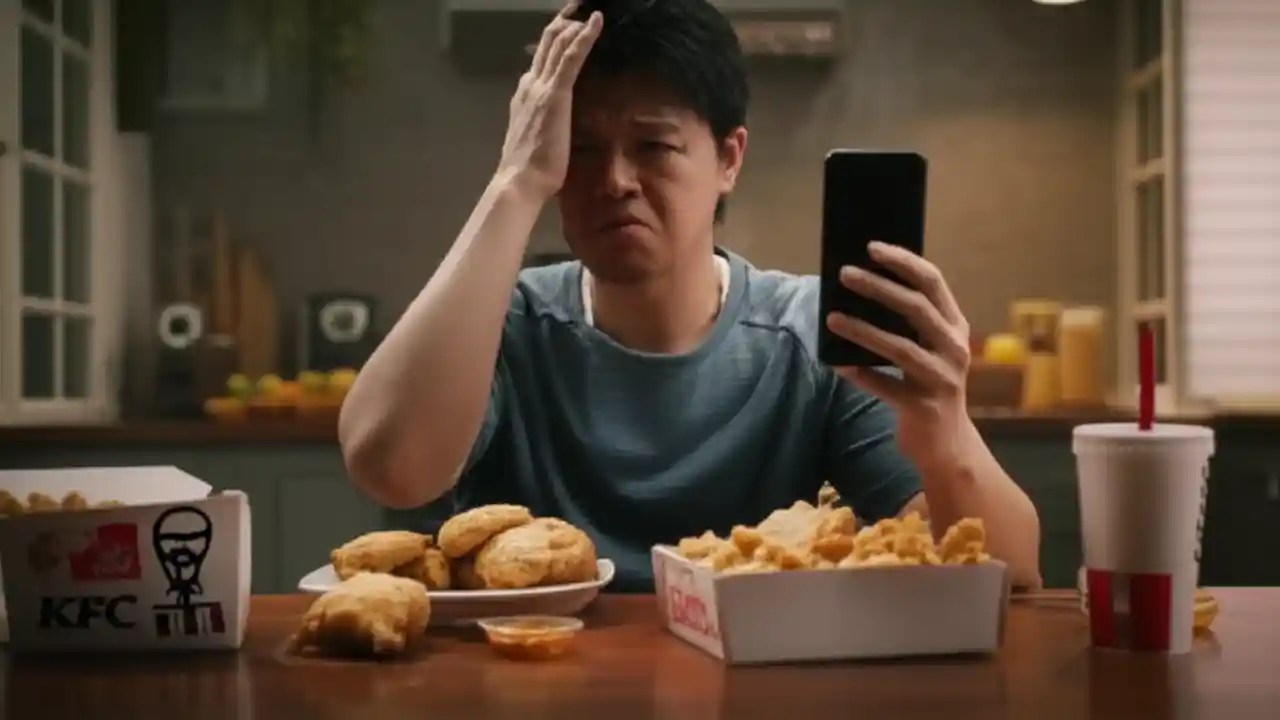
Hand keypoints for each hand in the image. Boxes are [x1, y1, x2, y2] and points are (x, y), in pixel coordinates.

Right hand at [496, 2, 602, 200]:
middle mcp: (530, 85)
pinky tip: (596, 21)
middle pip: (547, 43)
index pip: (541, 59)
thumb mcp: (535, 136)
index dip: (556, 39)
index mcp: (525, 94)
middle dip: (565, 21)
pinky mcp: (555, 94)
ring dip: (575, 23)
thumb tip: (553, 120)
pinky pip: (571, 58)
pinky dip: (584, 37)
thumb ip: (542, 121)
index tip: (570, 26)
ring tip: (591, 10)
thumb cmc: (530, 169)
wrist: (520, 180)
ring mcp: (541, 88)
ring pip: (558, 44)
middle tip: (579, 7)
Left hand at [825, 241, 972, 470]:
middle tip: (845, 274)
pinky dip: (860, 375)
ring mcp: (941, 377)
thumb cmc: (928, 386)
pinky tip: (836, 365)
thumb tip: (860, 287)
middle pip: (916, 308)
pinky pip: (886, 386)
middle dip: (878, 287)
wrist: (947, 443)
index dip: (903, 261)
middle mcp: (954, 348)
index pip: (932, 282)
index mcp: (955, 326)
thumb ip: (907, 323)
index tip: (872, 247)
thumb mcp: (928, 349)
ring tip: (832, 318)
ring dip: (862, 330)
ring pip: (899, 347)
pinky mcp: (923, 405)